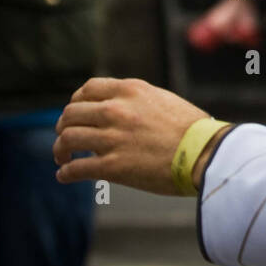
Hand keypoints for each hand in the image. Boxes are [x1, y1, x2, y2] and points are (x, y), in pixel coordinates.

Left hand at [53, 77, 207, 193]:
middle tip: (65, 138)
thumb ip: (137, 100)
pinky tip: (64, 176)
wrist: (204, 152)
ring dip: (60, 149)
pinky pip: (76, 168)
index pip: (87, 89)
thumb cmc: (191, 129)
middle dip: (64, 126)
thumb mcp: (161, 99)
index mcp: (130, 90)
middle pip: (72, 113)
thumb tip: (121, 108)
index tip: (75, 113)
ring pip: (69, 138)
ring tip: (63, 157)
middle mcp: (117, 109)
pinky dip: (66, 173)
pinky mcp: (113, 166)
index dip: (76, 101)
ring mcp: (113, 137)